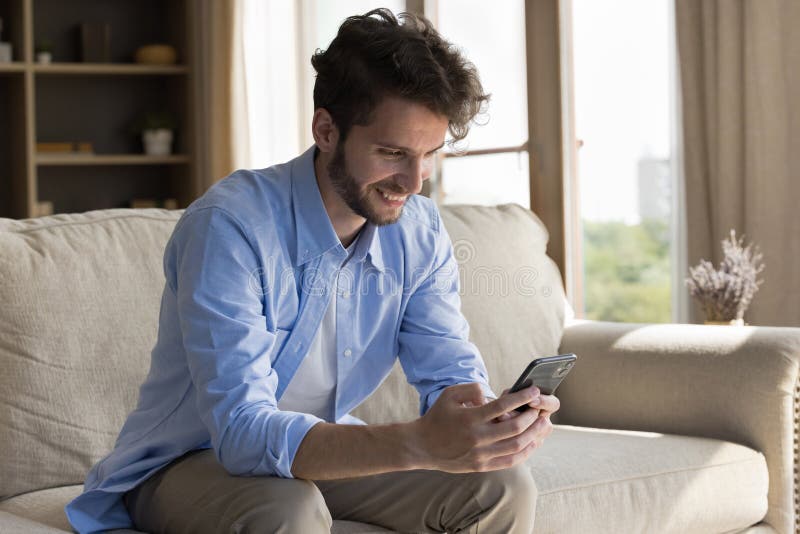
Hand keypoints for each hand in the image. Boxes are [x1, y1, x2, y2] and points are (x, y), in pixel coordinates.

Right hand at [410, 383, 558, 472]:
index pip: (503, 406)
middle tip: (540, 408)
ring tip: (543, 424)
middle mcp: (477, 438)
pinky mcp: (481, 466)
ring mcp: (480, 455)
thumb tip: (493, 395)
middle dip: (532, 417)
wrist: (422, 446)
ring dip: (534, 434)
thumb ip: (473, 389)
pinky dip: (525, 452)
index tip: (534, 390)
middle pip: (515, 428)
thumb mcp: (449, 394)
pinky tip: (533, 442)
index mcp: (469, 418)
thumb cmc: (438, 416)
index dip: (522, 397)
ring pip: (516, 446)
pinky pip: (510, 461)